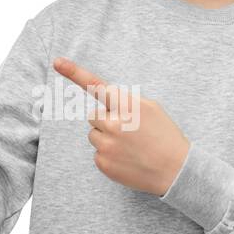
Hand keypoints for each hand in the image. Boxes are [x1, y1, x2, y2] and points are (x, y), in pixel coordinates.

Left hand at [53, 57, 190, 195]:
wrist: (175, 170)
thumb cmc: (165, 136)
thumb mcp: (152, 109)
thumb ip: (127, 102)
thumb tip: (108, 104)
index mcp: (127, 106)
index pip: (97, 86)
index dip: (75, 72)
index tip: (57, 62)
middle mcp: (114, 123)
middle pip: (94, 116)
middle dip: (107, 121)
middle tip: (128, 132)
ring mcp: (107, 145)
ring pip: (94, 135)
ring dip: (106, 138)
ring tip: (129, 146)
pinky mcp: (103, 163)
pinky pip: (97, 153)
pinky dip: (109, 155)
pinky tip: (127, 159)